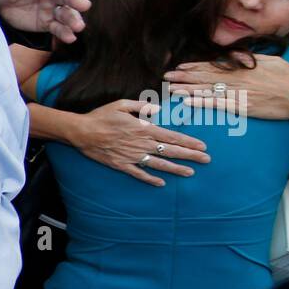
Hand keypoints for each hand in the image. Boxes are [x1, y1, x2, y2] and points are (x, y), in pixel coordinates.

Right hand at [72, 98, 208, 186]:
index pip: (172, 137)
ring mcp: (132, 156)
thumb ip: (142, 106)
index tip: (202, 146)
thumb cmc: (101, 116)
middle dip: (190, 155)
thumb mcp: (122, 104)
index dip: (189, 142)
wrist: (81, 132)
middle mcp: (141, 144)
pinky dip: (150, 179)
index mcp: (143, 128)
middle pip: (171, 151)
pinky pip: (139, 173)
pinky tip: (161, 183)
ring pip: (158, 164)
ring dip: (176, 169)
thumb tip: (157, 109)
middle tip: (206, 160)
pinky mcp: (121, 165)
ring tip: (190, 173)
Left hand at [165, 52, 288, 124]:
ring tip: (171, 88)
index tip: (181, 67)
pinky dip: (202, 103)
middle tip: (167, 76)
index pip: (214, 66)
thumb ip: (251, 59)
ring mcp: (239, 93)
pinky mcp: (242, 107)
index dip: (195, 67)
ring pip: (208, 90)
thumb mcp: (271, 61)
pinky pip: (218, 105)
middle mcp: (238, 79)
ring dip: (187, 89)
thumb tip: (235, 55)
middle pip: (205, 77)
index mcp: (243, 68)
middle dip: (185, 77)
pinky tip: (187, 102)